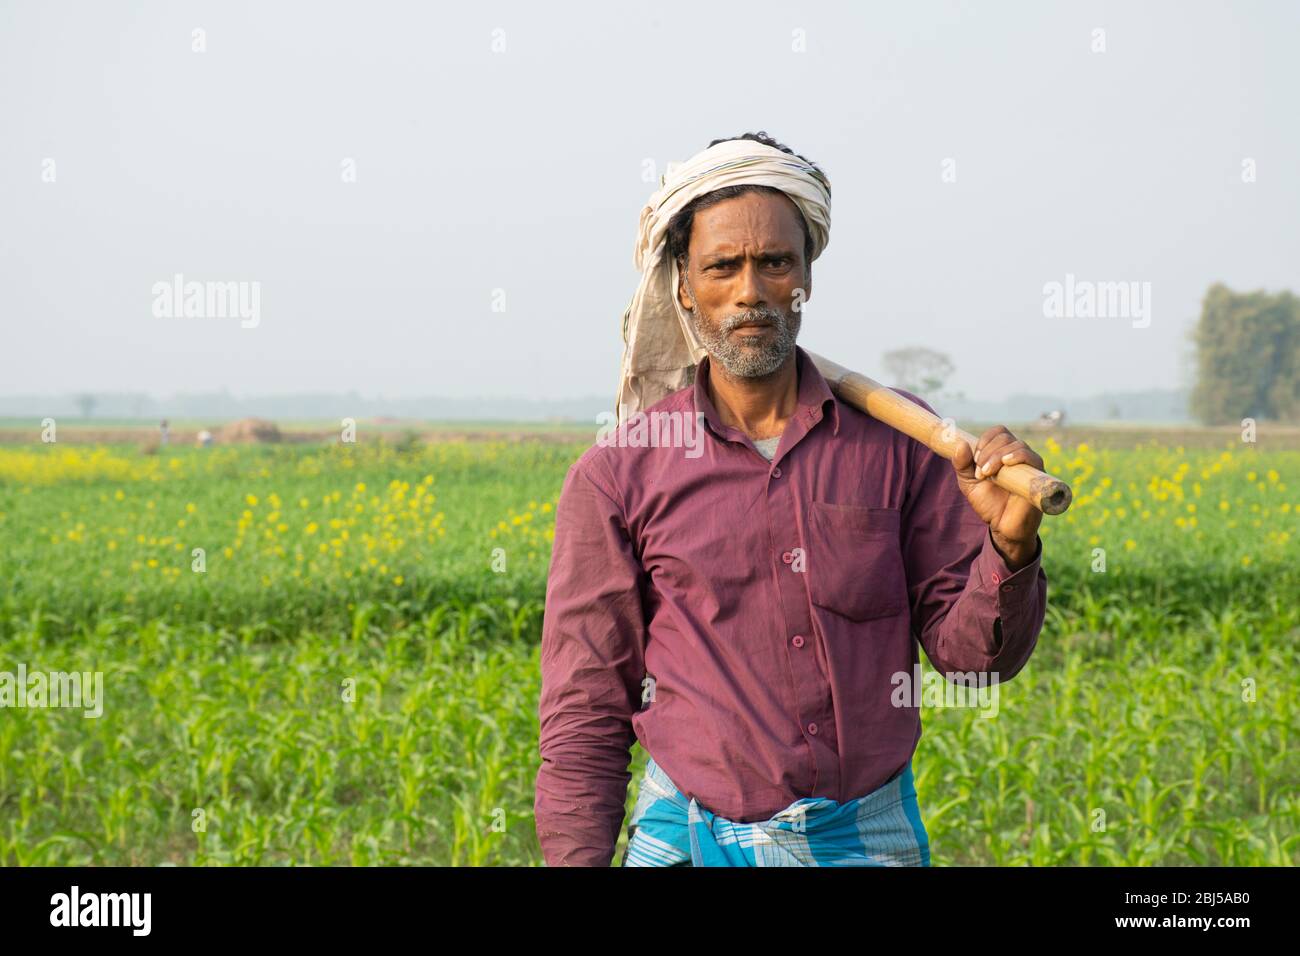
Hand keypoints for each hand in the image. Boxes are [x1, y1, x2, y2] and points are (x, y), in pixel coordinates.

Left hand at [950, 425, 1043, 570]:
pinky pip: (1033, 458)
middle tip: (980, 472)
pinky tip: (1006, 463)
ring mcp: (1030, 466)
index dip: (985, 440)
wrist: (1003, 526)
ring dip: (997, 456)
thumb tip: (960, 444)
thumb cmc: (988, 503)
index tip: (974, 459)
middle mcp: (1018, 456)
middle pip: (1005, 438)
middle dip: (987, 452)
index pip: (998, 432)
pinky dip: (1018, 456)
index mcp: (1002, 453)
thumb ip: (962, 465)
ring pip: (1018, 445)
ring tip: (987, 473)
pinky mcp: (1038, 477)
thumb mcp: (969, 483)